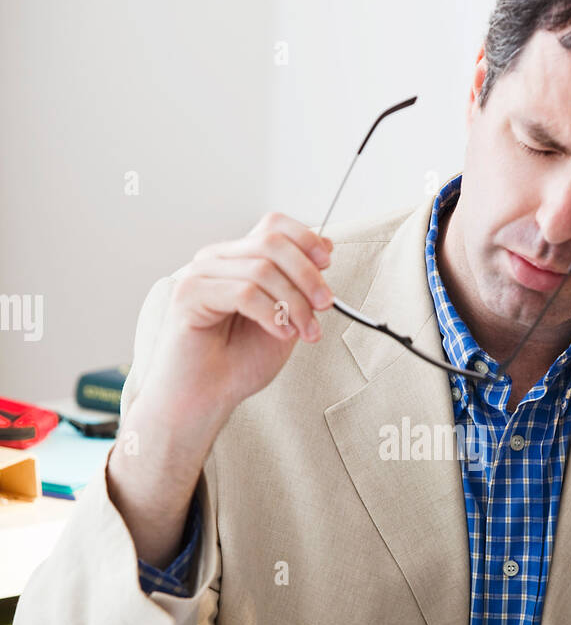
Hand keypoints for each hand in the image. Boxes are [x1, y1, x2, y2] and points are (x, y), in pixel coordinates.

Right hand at [139, 211, 334, 431]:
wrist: (204, 400)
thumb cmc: (237, 364)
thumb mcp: (284, 318)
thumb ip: (299, 285)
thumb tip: (325, 246)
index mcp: (237, 259)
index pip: (273, 225)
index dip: (306, 240)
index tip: (328, 265)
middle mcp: (216, 260)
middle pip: (272, 243)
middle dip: (307, 275)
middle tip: (325, 307)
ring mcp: (199, 274)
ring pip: (262, 269)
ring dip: (294, 303)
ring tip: (304, 333)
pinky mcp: (188, 295)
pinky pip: (243, 292)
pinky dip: (271, 314)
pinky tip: (281, 334)